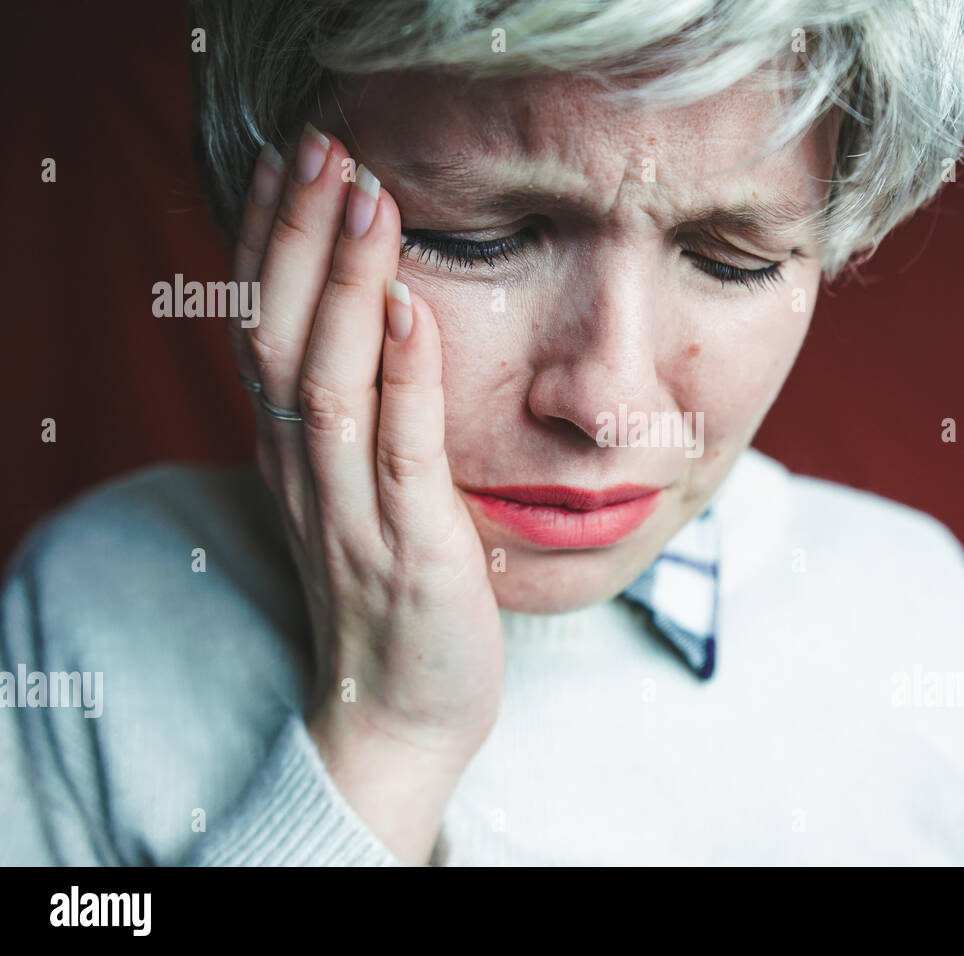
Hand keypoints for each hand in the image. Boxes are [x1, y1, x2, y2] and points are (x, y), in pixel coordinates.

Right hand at [228, 123, 504, 862]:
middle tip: (325, 149)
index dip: (270, 242)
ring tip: (366, 198)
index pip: (262, 328)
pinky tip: (414, 308)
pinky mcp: (409, 550)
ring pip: (326, 381)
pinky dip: (404, 375)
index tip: (291, 163)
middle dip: (300, 237)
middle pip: (278, 336)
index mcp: (291, 457)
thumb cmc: (396, 592)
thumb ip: (363, 416)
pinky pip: (399, 451)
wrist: (403, 713)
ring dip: (345, 285)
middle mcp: (304, 476)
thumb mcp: (364, 490)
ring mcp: (350, 514)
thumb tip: (393, 317)